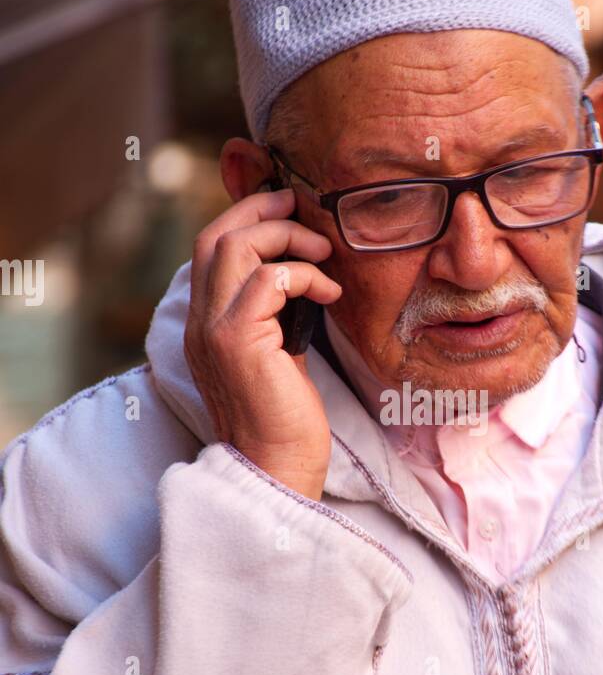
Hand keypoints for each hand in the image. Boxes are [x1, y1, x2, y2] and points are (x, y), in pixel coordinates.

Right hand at [184, 187, 341, 499]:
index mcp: (205, 324)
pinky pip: (267, 280)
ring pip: (235, 247)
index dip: (245, 218)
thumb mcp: (278, 355)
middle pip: (215, 236)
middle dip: (259, 210)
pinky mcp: (237, 342)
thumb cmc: (285, 420)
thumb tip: (301, 278)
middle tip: (300, 205)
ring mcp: (213, 331)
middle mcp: (200, 322)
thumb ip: (276, 316)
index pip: (210, 249)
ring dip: (286, 237)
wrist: (276, 469)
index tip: (287, 209)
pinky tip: (330, 294)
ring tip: (323, 252)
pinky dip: (303, 274)